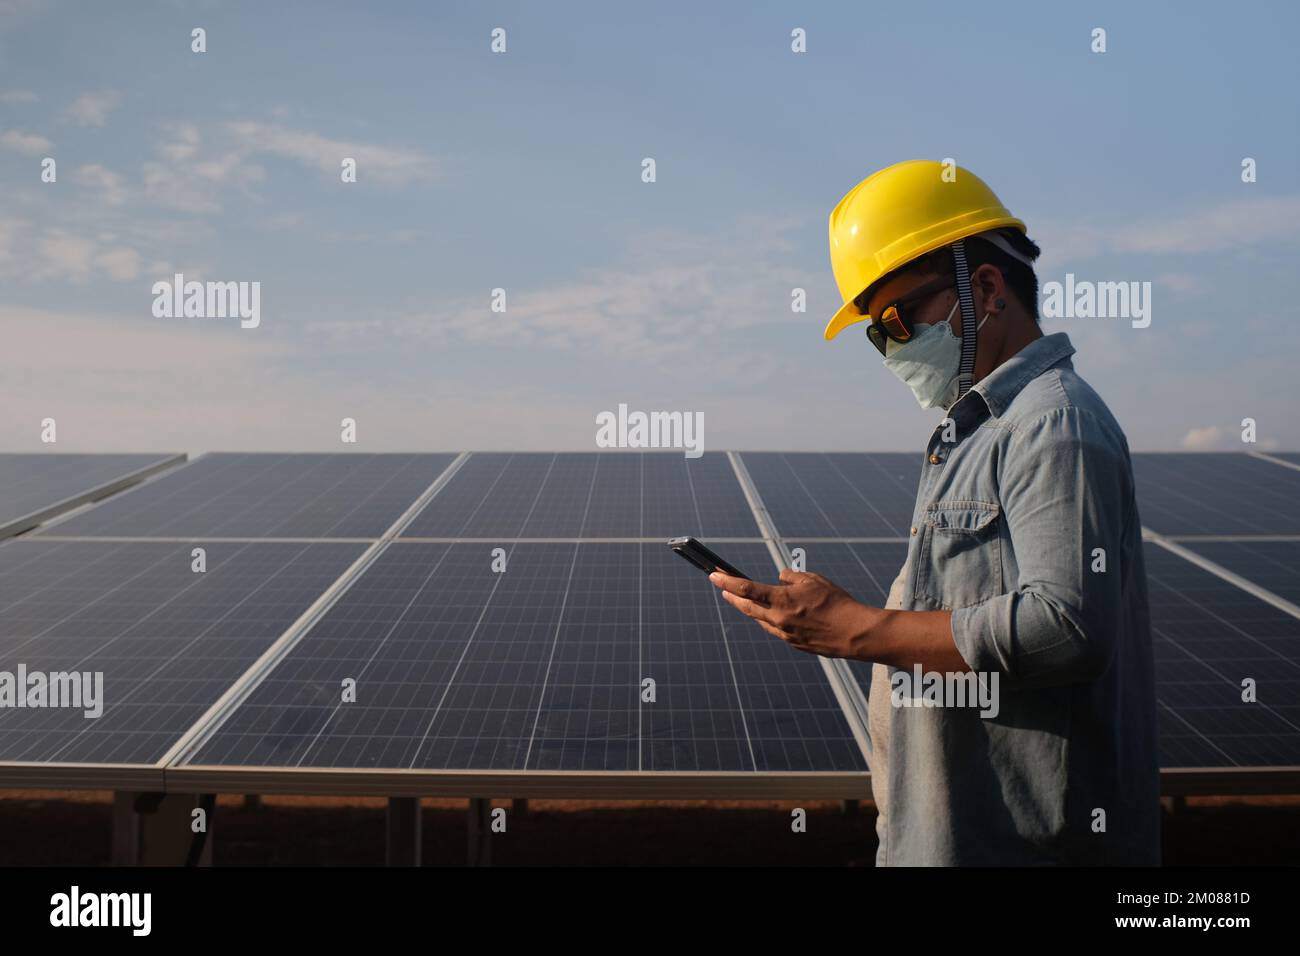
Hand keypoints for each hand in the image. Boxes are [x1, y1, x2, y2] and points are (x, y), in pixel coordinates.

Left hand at [708, 568, 880, 658]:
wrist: (854, 633)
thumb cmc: (837, 602)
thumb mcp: (814, 580)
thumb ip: (792, 577)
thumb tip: (780, 578)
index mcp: (782, 600)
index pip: (746, 589)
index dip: (727, 581)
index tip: (713, 575)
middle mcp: (778, 619)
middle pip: (747, 607)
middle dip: (732, 596)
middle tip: (722, 588)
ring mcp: (784, 634)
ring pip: (760, 620)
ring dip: (751, 609)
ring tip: (744, 599)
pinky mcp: (793, 644)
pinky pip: (775, 629)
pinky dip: (770, 619)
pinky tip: (772, 614)